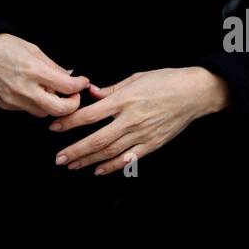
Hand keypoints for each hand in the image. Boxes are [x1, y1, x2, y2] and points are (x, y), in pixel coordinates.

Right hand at [0, 33, 90, 117]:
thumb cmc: (3, 44)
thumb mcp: (33, 49)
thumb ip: (52, 66)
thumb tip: (69, 77)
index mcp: (34, 71)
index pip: (67, 87)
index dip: (79, 86)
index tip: (82, 82)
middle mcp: (24, 89)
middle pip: (59, 110)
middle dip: (72, 104)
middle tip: (73, 95)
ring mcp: (14, 100)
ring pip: (44, 113)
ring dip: (51, 105)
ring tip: (49, 91)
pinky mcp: (5, 105)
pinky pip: (27, 110)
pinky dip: (34, 103)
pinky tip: (30, 90)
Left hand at [48, 67, 229, 174]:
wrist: (194, 92)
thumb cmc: (165, 80)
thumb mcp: (135, 78)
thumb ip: (111, 89)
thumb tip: (90, 92)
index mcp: (124, 100)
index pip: (90, 115)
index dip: (70, 122)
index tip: (54, 128)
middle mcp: (131, 119)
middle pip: (97, 139)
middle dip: (75, 150)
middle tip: (58, 158)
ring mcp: (142, 134)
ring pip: (110, 152)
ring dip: (88, 160)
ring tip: (72, 165)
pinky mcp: (153, 144)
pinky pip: (129, 159)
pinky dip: (113, 166)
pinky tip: (99, 170)